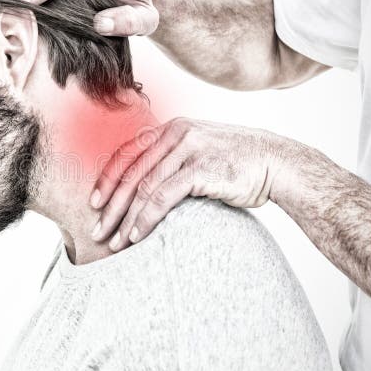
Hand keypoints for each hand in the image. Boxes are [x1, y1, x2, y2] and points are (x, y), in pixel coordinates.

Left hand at [89, 117, 292, 250]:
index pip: (127, 153)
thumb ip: (173, 161)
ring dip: (125, 219)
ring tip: (115, 242)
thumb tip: (144, 186)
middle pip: (131, 173)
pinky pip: (162, 197)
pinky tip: (137, 236)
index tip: (94, 203)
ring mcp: (188, 150)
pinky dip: (145, 219)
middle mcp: (176, 134)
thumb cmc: (237, 163)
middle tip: (97, 232)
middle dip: (110, 206)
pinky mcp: (200, 169)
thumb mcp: (200, 152)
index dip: (106, 179)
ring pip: (143, 187)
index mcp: (171, 129)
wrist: (276, 162)